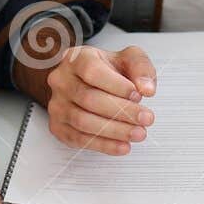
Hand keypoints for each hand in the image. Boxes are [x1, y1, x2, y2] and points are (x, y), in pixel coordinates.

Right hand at [41, 45, 157, 154]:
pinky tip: (123, 145)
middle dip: (122, 111)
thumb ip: (141, 68)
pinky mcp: (58, 126)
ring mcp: (57, 104)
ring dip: (115, 131)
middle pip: (89, 99)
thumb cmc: (109, 70)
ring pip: (83, 121)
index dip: (116, 85)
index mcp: (76, 58)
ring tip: (138, 133)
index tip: (138, 95)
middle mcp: (62, 80)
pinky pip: (80, 140)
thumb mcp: (129, 59)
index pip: (92, 71)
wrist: (91, 83)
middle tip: (146, 118)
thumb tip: (146, 88)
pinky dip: (104, 145)